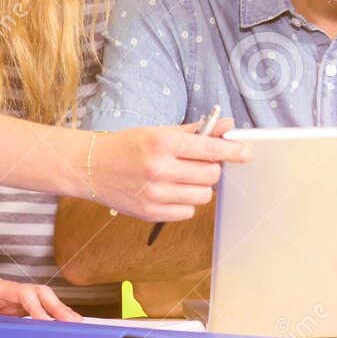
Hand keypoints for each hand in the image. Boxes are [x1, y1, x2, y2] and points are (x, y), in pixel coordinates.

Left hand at [0, 275, 81, 320]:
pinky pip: (35, 311)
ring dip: (58, 312)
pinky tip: (58, 327)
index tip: (45, 322)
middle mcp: (8, 292)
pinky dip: (49, 318)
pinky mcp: (11, 310)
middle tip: (74, 323)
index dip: (36, 307)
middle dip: (57, 307)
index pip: (23, 294)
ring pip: (42, 301)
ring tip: (74, 326)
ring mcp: (11, 300)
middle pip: (40, 294)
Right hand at [88, 120, 249, 220]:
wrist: (90, 167)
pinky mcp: (150, 213)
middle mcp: (159, 169)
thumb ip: (196, 130)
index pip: (210, 148)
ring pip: (203, 196)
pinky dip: (186, 203)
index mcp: (163, 143)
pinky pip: (188, 212)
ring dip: (200, 187)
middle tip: (202, 164)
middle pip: (211, 175)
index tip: (246, 152)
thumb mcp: (159, 131)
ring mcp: (155, 194)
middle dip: (213, 169)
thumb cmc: (127, 146)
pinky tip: (171, 191)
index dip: (233, 150)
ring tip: (182, 178)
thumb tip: (227, 124)